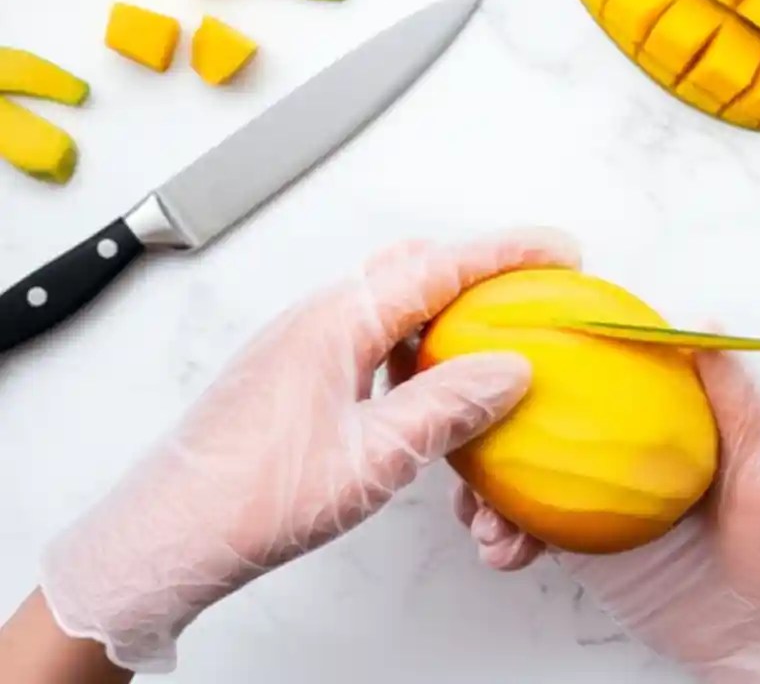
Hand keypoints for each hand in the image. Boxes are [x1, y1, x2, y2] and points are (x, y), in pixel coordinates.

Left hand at [36, 228, 580, 673]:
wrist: (169, 537)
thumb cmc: (254, 500)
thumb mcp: (373, 458)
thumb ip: (447, 406)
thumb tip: (509, 369)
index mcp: (336, 323)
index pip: (439, 265)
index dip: (508, 253)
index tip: (561, 252)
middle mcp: (316, 319)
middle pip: (412, 268)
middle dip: (479, 271)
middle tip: (531, 291)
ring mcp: (301, 344)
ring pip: (389, 303)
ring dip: (445, 311)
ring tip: (491, 342)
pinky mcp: (294, 373)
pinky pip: (367, 336)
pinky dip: (412, 345)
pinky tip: (426, 388)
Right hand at [453, 345, 759, 682]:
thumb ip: (737, 399)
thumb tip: (700, 324)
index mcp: (664, 414)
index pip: (602, 365)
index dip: (552, 348)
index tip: (507, 337)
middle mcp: (621, 448)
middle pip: (541, 416)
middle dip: (493, 421)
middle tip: (468, 433)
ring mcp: (595, 497)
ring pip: (519, 472)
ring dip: (485, 485)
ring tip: (481, 513)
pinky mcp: (579, 546)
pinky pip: (526, 530)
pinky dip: (502, 535)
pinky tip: (501, 549)